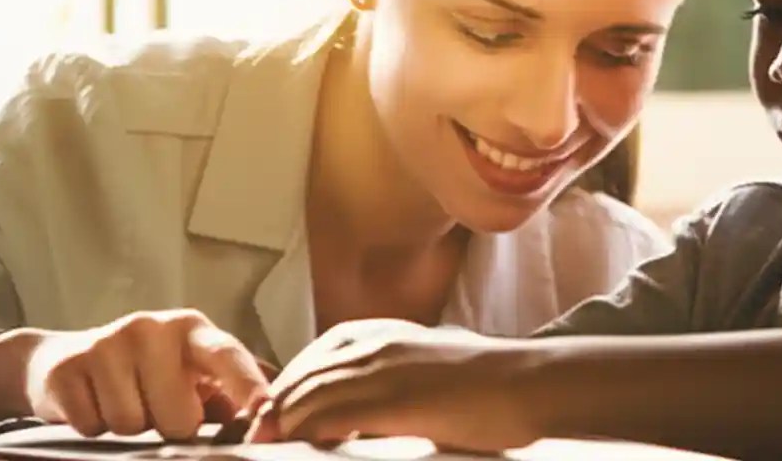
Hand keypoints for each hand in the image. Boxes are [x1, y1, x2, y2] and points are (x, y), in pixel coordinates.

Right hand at [0, 310, 269, 439]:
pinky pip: (92, 425)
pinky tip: (92, 403)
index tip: (266, 413)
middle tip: (155, 407)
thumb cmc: (146, 372)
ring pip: (131, 424)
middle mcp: (152, 327)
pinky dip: (92, 426)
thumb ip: (226, 393)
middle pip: (178, 415)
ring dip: (128, 427)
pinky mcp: (68, 367)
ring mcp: (108, 343)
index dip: (248, 386)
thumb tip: (265, 418)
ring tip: (123, 401)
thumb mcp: (189, 372)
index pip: (227, 356)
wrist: (63, 358)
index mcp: (193, 330)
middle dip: (170, 426)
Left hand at [247, 319, 538, 452]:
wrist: (527, 383)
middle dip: (274, 411)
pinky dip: (307, 432)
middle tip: (255, 441)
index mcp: (378, 334)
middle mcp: (373, 344)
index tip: (270, 422)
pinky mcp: (393, 399)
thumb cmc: (484, 384)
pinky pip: (332, 416)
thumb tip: (353, 413)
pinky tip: (300, 446)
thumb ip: (385, 381)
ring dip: (282, 424)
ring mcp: (382, 369)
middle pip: (302, 378)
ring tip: (266, 446)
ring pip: (308, 395)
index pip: (312, 362)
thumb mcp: (423, 367)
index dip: (285, 393)